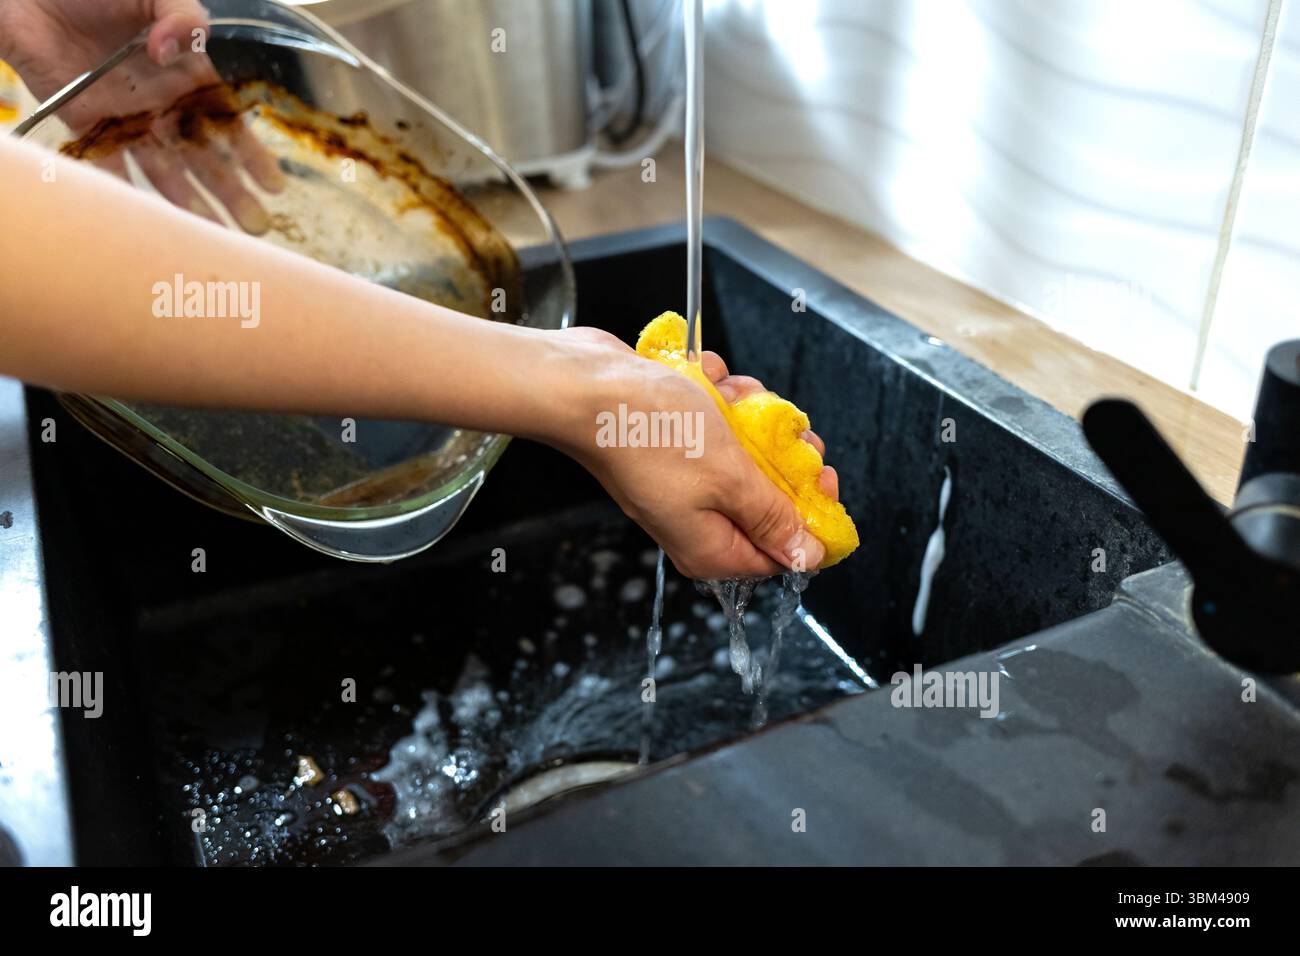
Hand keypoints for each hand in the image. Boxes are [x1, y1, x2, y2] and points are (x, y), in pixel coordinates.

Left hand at [0, 0, 282, 230]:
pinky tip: (150, 220)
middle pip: (205, 157)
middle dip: (232, 192)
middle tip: (256, 226)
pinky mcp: (88, 123)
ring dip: (190, 203)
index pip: (227, 122)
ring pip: (166, 170)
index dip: (252, 155)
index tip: (273, 186)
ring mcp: (127, 118)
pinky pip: (109, 165)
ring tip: (212, 233)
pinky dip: (126, 192)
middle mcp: (162, 103)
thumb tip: (173, 50)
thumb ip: (182, 15)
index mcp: (187, 74)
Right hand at [546, 327, 839, 579]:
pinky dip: (718, 401)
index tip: (821, 474)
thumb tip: (809, 556)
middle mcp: (696, 523)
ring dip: (748, 417)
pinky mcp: (671, 448)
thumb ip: (774, 518)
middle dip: (778, 455)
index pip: (781, 553)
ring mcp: (682, 484)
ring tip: (729, 396)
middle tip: (780, 426)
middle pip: (767, 501)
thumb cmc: (653, 432)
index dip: (809, 516)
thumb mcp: (731, 478)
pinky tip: (705, 383)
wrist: (587, 386)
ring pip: (745, 455)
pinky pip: (716, 428)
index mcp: (710, 549)